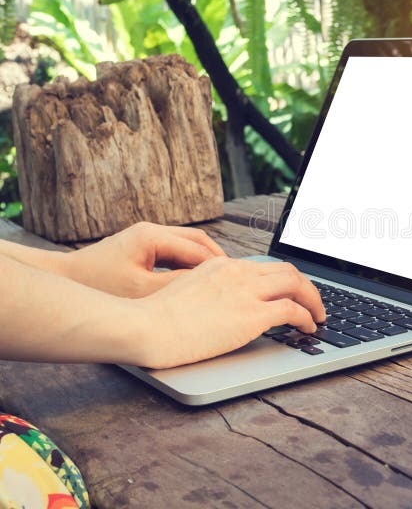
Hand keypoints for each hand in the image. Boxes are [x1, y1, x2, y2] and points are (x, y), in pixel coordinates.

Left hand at [61, 222, 225, 297]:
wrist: (65, 280)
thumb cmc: (98, 284)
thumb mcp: (142, 290)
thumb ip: (177, 285)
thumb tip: (207, 284)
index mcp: (152, 236)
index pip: (199, 248)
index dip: (219, 266)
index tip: (236, 281)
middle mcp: (151, 231)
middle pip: (197, 241)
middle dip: (216, 260)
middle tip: (233, 279)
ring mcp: (146, 238)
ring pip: (187, 246)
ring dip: (203, 263)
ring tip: (218, 283)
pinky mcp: (141, 248)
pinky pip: (174, 253)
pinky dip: (187, 266)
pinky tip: (194, 283)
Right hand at [131, 257, 325, 368]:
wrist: (145, 327)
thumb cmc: (155, 319)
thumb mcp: (184, 291)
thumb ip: (209, 290)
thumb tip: (223, 305)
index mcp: (221, 265)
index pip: (264, 266)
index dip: (284, 279)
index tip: (291, 290)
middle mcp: (238, 272)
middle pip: (286, 270)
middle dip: (306, 286)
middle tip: (313, 302)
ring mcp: (246, 292)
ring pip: (297, 284)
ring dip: (314, 300)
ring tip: (319, 315)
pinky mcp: (252, 314)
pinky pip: (293, 310)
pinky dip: (307, 318)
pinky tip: (309, 328)